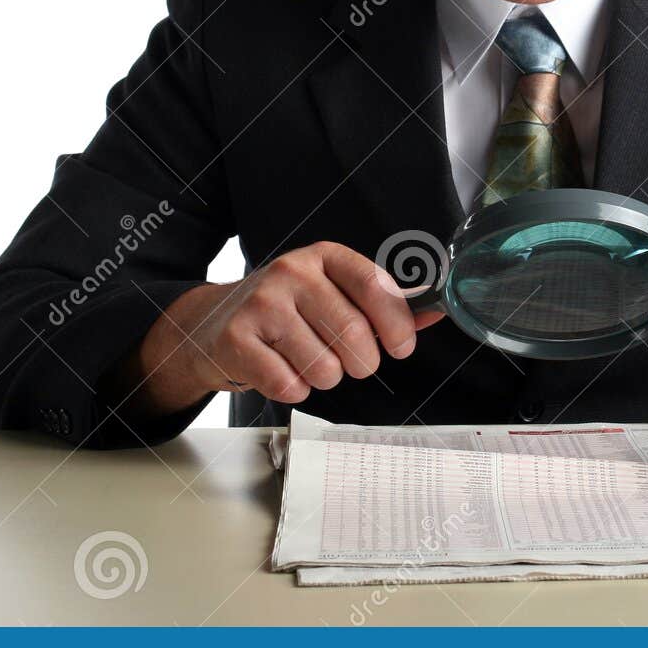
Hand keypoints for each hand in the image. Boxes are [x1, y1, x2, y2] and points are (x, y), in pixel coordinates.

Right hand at [133, 242, 445, 410]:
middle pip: (354, 335)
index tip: (401, 348)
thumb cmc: (286, 310)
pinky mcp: (237, 339)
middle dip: (362, 363)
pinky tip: (280, 370)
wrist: (211, 322)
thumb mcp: (333, 293)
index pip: (374, 286)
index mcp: (323, 257)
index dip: (397, 323)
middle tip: (350, 363)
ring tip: (306, 361)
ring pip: (324, 367)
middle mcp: (291, 272)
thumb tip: (436, 311)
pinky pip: (288, 384)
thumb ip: (384, 303)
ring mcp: (261, 304)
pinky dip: (293, 389)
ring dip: (325, 378)